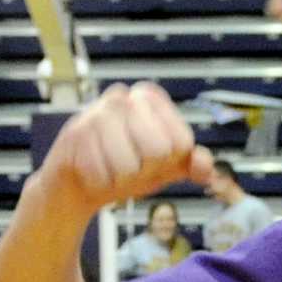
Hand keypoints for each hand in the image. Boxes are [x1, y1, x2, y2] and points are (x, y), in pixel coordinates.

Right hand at [39, 81, 215, 212]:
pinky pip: (101, 174)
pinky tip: (92, 173)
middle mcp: (126, 97)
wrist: (77, 184)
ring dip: (120, 181)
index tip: (152, 161)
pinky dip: (100, 183)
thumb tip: (205, 167)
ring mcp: (98, 111)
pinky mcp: (75, 132)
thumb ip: (191, 165)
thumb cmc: (124, 170)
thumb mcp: (164, 167)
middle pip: (158, 151)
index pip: (181, 142)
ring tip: (109, 170)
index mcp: (151, 98)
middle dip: (144, 172)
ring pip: (127, 166)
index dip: (169, 163)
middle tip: (128, 168)